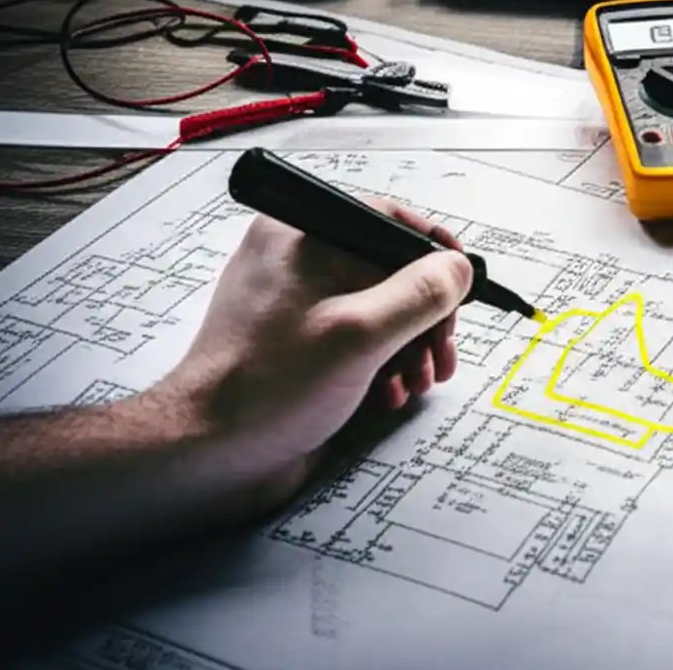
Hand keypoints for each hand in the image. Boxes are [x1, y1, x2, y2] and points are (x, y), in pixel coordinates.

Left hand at [163, 199, 471, 508]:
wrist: (210, 454)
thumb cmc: (268, 388)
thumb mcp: (361, 334)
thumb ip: (419, 295)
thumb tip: (457, 271)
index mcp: (301, 239)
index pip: (386, 219)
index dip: (431, 251)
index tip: (462, 280)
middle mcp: (298, 265)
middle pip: (390, 271)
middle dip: (427, 315)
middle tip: (442, 349)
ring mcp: (299, 308)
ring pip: (380, 311)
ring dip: (412, 347)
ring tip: (419, 381)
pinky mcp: (302, 347)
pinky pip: (360, 342)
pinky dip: (385, 366)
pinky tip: (388, 394)